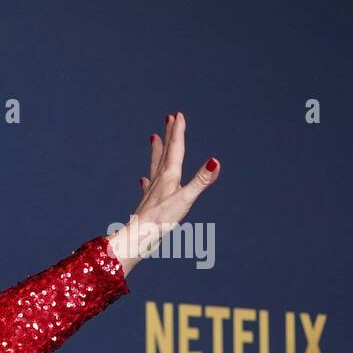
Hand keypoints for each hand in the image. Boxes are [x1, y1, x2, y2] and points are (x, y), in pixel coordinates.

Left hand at [108, 111, 221, 272]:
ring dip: (157, 151)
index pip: (175, 149)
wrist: (138, 238)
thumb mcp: (185, 199)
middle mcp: (159, 180)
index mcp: (169, 177)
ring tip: (154, 138)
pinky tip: (143, 179)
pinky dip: (148, 179)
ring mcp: (152, 191)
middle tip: (168, 118)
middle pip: (165, 152)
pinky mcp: (148, 203)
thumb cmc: (160, 220)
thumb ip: (200, 181)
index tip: (177, 115)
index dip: (178, 132)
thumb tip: (214, 162)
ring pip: (155, 165)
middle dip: (169, 135)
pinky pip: (148, 186)